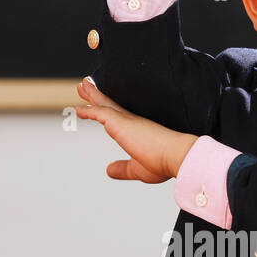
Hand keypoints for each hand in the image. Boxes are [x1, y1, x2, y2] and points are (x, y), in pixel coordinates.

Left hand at [76, 77, 197, 182]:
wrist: (177, 156)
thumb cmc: (164, 163)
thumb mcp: (138, 169)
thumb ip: (123, 168)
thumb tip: (108, 170)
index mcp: (138, 129)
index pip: (118, 115)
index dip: (106, 108)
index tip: (95, 103)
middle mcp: (132, 121)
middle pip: (109, 104)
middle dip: (96, 95)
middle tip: (85, 86)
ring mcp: (127, 120)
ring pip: (104, 103)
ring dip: (92, 94)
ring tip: (82, 85)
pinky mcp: (121, 122)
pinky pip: (100, 113)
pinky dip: (89, 111)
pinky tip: (78, 110)